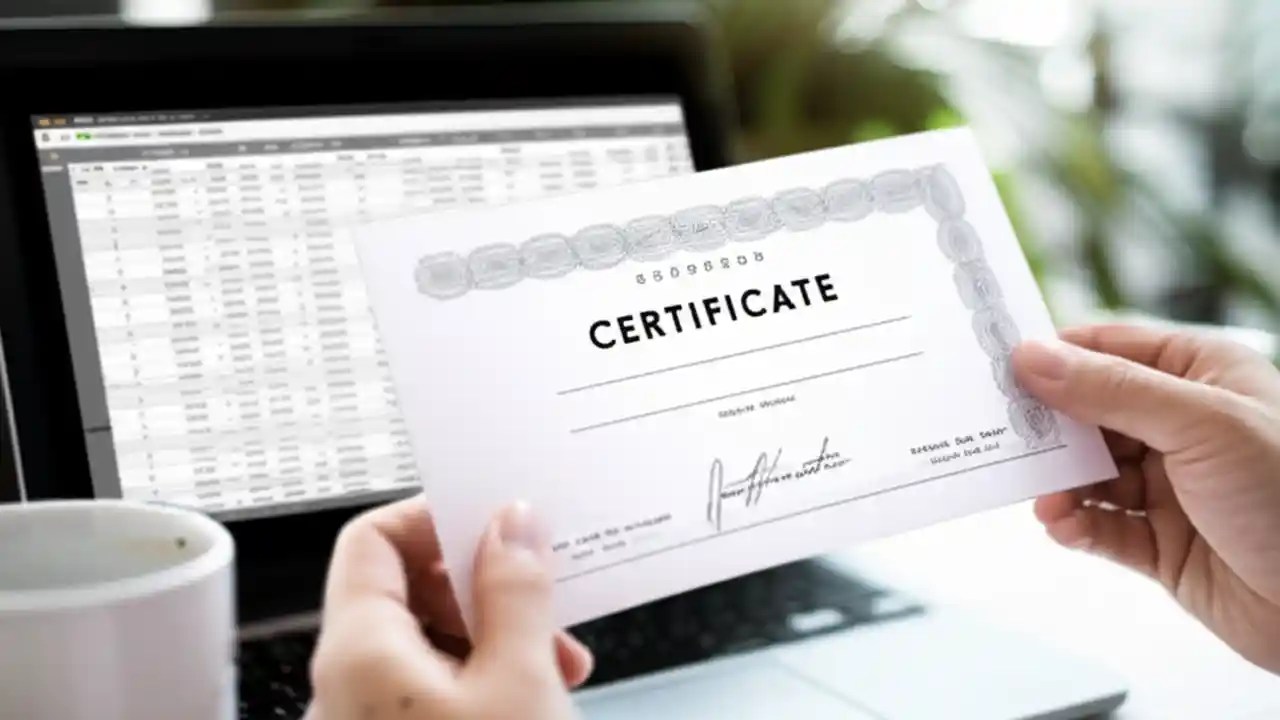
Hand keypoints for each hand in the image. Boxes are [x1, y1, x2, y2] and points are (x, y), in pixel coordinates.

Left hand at [305, 497, 591, 718]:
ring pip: (430, 645)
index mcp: (358, 652)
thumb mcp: (521, 681)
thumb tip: (513, 524)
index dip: (437, 520)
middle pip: (409, 592)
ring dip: (498, 639)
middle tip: (547, 597)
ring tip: (559, 664)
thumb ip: (516, 592)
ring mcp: (368, 719)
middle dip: (488, 589)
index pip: (373, 538)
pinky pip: (436, 690)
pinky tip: (537, 697)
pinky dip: (486, 681)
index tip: (499, 524)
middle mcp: (345, 685)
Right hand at [1012, 324, 1279, 672]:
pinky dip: (1077, 526)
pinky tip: (1065, 527)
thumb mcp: (1200, 424)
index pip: (1110, 349)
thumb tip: (1032, 357)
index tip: (1000, 367)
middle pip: (1089, 413)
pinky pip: (1101, 528)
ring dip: (1060, 486)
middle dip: (1049, 429)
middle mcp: (1184, 425)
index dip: (1055, 357)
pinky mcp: (1163, 543)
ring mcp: (1172, 486)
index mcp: (1202, 376)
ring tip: (1046, 500)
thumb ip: (1110, 390)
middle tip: (1006, 438)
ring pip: (1089, 474)